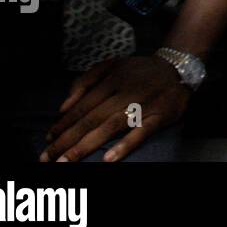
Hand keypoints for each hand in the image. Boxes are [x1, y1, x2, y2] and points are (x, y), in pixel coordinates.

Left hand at [41, 56, 189, 162]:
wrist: (178, 68)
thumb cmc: (139, 71)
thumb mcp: (111, 66)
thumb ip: (85, 82)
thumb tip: (63, 107)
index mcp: (111, 80)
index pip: (82, 106)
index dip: (64, 124)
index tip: (48, 140)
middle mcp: (125, 93)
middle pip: (91, 119)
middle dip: (67, 140)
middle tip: (48, 158)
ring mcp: (142, 105)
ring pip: (110, 127)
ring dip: (87, 145)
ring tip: (68, 161)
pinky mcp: (159, 116)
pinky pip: (141, 133)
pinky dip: (125, 145)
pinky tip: (109, 159)